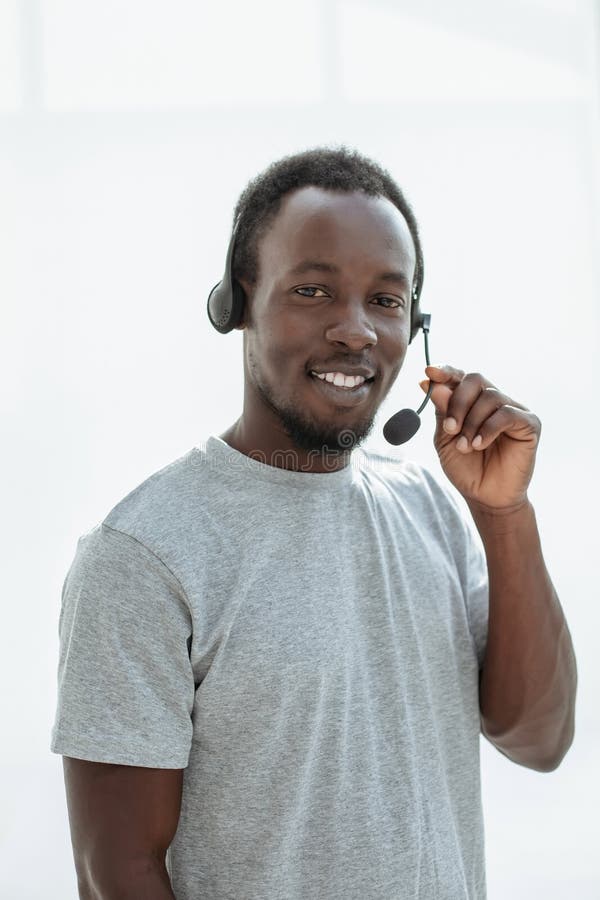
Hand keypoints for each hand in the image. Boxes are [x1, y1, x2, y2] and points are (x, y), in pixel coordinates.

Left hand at [419, 365, 540, 511]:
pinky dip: (488, 428)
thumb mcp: (445, 439)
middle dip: (458, 401)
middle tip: (449, 428)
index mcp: (472, 402)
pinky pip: (507, 414)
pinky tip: (479, 444)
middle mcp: (494, 401)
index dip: (446, 372)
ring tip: (465, 446)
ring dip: (471, 422)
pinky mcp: (529, 424)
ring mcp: (513, 410)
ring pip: (490, 397)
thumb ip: (442, 412)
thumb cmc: (465, 468)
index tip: (430, 373)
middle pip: (476, 380)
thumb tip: (432, 383)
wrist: (485, 497)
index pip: (461, 377)